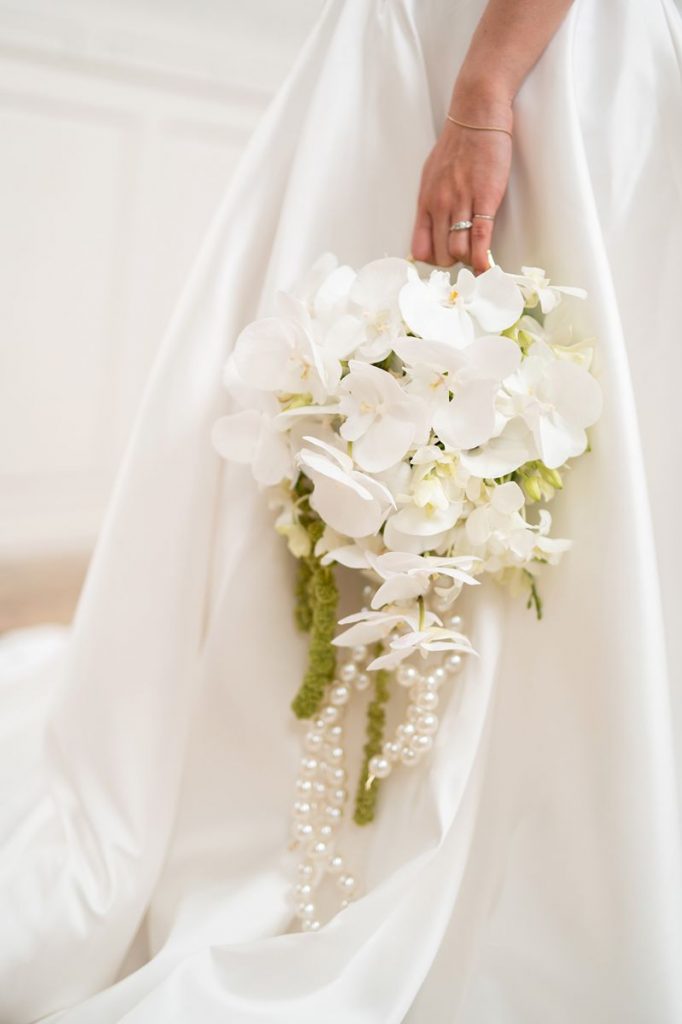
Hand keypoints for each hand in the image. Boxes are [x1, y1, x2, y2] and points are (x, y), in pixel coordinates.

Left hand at [410, 101, 512, 272]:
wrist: (476, 117)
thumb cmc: (457, 144)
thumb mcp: (432, 176)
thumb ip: (432, 203)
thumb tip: (432, 227)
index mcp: (426, 202)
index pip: (420, 249)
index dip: (433, 260)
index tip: (444, 260)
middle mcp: (439, 205)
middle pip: (441, 255)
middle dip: (454, 262)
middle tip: (466, 256)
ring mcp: (461, 203)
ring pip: (459, 250)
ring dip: (470, 260)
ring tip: (478, 256)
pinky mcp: (485, 199)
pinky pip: (480, 238)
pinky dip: (483, 258)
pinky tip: (487, 268)